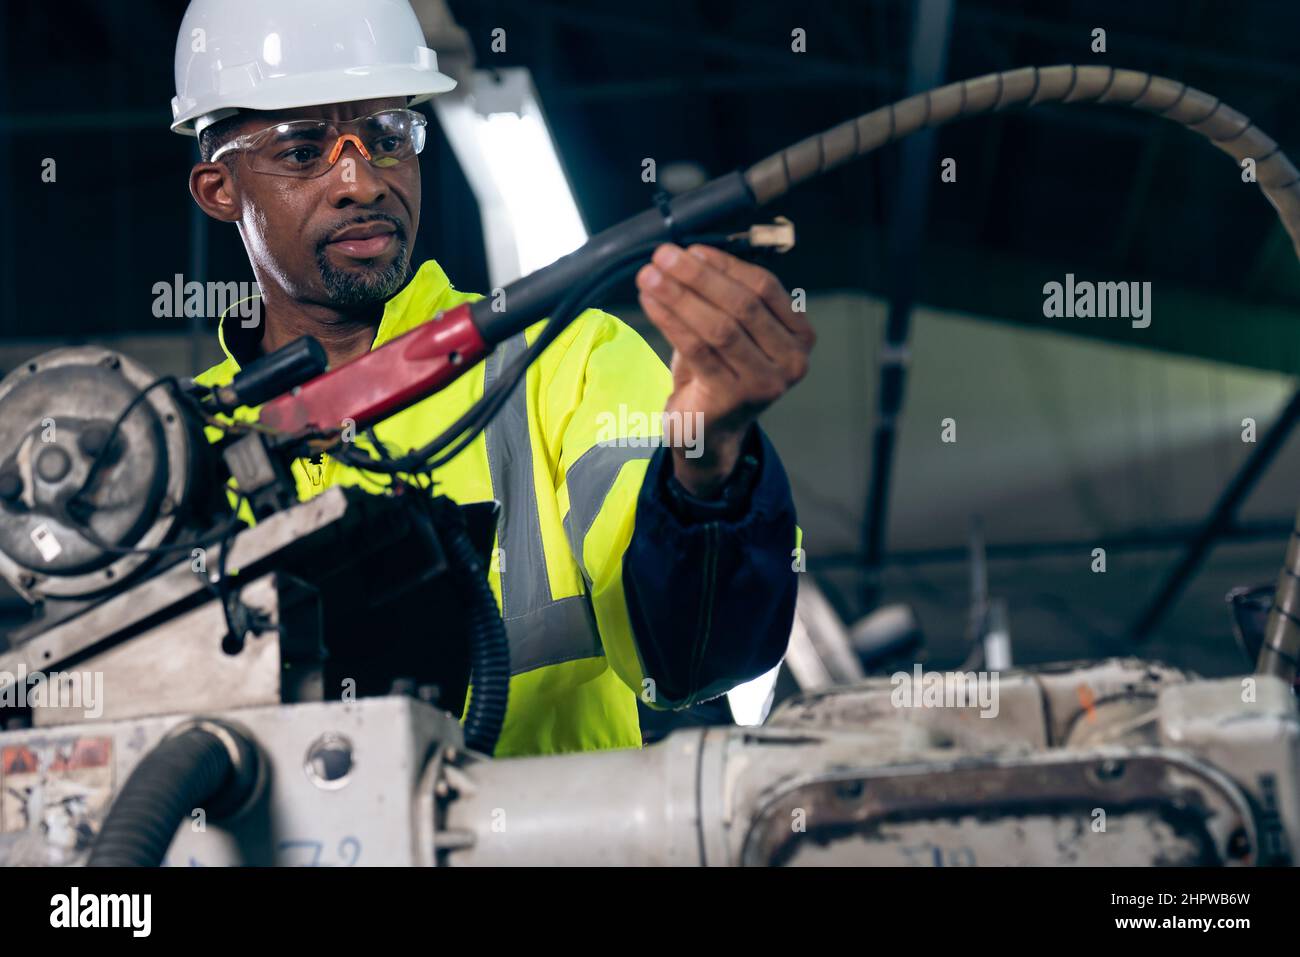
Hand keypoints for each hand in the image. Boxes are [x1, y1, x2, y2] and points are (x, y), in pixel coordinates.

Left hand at [635, 243, 814, 496]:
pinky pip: (697, 349)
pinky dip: (670, 320)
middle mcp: (791, 361)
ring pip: (719, 327)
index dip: (725, 265)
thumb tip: (687, 253)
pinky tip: (650, 302)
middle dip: (698, 276)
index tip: (690, 249)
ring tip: (650, 276)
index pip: (764, 287)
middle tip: (663, 256)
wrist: (709, 434)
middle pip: (742, 305)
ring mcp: (765, 383)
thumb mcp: (733, 332)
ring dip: (680, 296)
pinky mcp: (732, 398)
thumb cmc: (719, 373)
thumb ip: (724, 296)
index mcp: (799, 336)